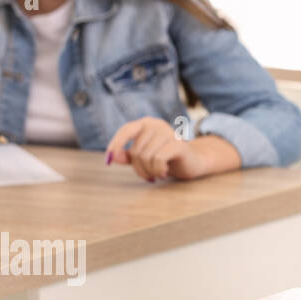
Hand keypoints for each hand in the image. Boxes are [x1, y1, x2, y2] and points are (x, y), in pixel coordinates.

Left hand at [105, 118, 235, 181]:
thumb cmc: (165, 159)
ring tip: (157, 173)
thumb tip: (111, 157)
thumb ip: (127, 156)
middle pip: (135, 151)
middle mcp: (156, 124)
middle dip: (139, 168)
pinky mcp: (178, 144)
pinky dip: (158, 170)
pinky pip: (157, 160)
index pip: (125, 130)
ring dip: (149, 171)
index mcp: (146, 124)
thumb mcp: (143, 157)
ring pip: (145, 157)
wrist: (192, 162)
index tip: (107, 161)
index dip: (115, 145)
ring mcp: (168, 132)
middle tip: (148, 175)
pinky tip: (164, 172)